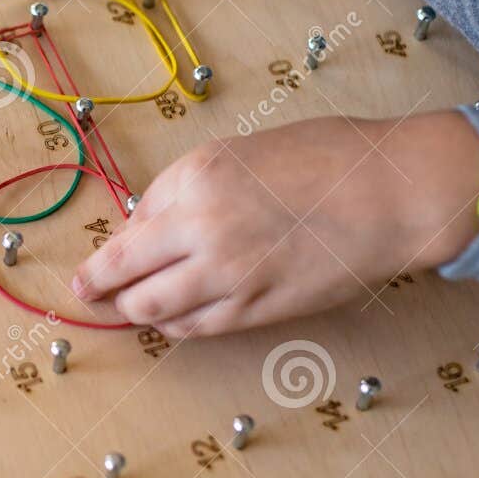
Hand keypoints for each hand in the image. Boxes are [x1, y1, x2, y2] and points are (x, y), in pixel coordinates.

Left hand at [72, 111, 478, 336]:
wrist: (392, 193)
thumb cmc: (326, 159)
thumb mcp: (242, 151)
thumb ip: (189, 186)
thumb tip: (148, 223)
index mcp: (195, 178)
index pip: (131, 223)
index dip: (112, 245)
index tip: (95, 261)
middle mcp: (201, 228)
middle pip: (124, 271)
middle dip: (97, 284)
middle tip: (85, 292)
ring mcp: (227, 274)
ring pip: (152, 307)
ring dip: (133, 309)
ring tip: (127, 306)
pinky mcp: (256, 309)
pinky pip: (195, 326)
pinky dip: (174, 324)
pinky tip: (171, 318)